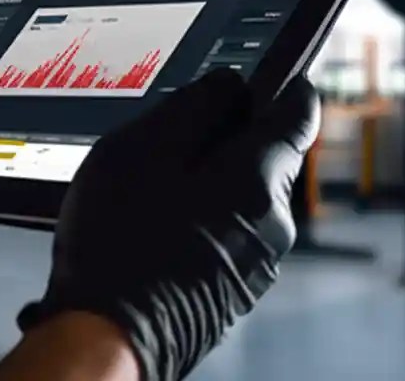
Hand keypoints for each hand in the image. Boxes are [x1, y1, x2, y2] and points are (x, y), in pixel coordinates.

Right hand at [19, 70, 319, 380]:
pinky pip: (226, 234)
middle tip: (169, 139)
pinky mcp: (233, 288)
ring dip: (207, 183)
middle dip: (226, 139)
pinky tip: (151, 230)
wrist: (106, 333)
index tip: (267, 73)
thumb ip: (195, 104)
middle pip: (265, 154)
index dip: (284, 82)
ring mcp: (256, 260)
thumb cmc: (120, 245)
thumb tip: (228, 83)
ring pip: (241, 196)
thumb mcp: (143, 147)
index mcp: (258, 176)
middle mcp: (272, 221)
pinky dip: (199, 221)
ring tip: (148, 193)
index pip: (299, 110)